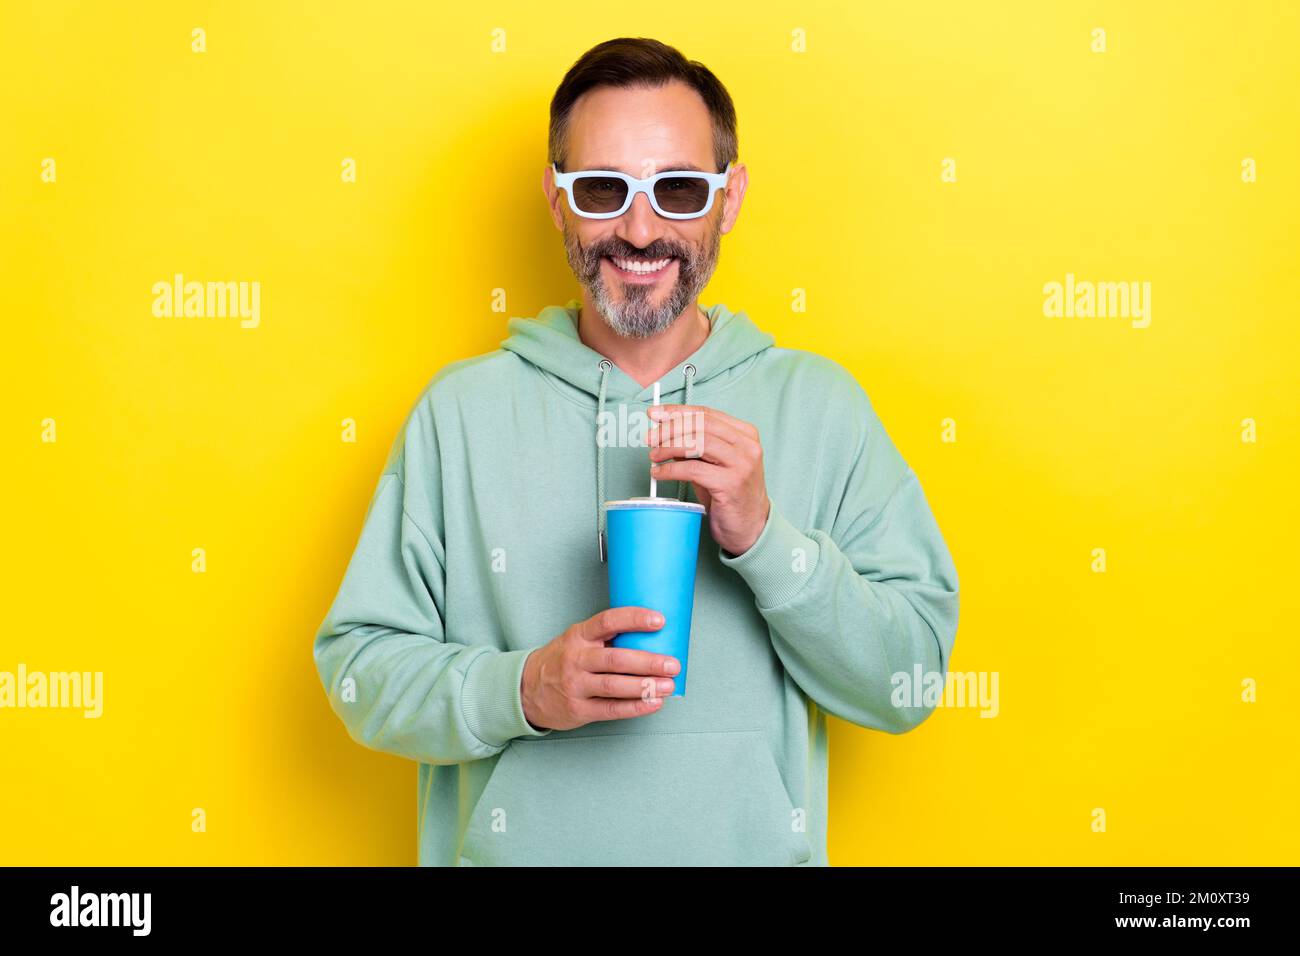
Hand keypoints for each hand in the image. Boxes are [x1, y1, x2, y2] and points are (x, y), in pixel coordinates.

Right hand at [520, 607, 680, 730]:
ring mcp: (576, 685)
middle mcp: (576, 658)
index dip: (635, 619)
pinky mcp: (579, 709)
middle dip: (648, 662)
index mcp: (579, 635)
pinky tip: (653, 703)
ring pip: (615, 686)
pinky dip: (635, 707)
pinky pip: (611, 709)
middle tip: (672, 664)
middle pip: (616, 659)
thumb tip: (652, 638)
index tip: (659, 620)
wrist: (526, 689)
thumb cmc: (562, 660)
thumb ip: (607, 638)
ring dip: (646, 686)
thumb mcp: (577, 640)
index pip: (608, 621)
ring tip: (667, 685)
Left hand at [647, 404, 769, 555]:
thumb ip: (697, 445)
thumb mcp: (716, 462)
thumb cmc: (730, 494)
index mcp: (745, 434)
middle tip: (650, 437)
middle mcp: (747, 446)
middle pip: (700, 425)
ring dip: (668, 447)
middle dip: (669, 428)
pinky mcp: (730, 484)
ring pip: (696, 443)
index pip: (706, 413)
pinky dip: (670, 470)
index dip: (677, 412)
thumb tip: (663, 430)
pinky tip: (659, 473)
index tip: (655, 414)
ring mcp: (741, 464)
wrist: (751, 526)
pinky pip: (693, 470)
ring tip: (654, 455)